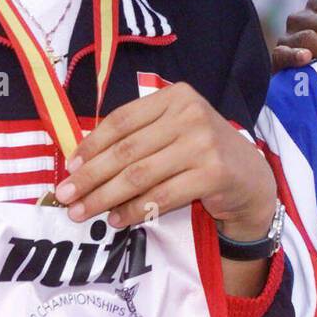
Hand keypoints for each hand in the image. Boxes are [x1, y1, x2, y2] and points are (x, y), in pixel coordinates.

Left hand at [54, 82, 276, 239]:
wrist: (249, 177)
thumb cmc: (201, 153)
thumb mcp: (173, 131)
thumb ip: (138, 137)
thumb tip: (81, 162)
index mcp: (176, 96)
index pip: (122, 120)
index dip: (91, 145)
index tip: (69, 168)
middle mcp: (191, 114)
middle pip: (127, 150)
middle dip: (91, 176)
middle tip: (66, 196)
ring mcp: (204, 143)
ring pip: (139, 175)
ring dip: (105, 197)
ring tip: (82, 212)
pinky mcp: (212, 173)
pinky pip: (161, 196)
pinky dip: (134, 210)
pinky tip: (117, 219)